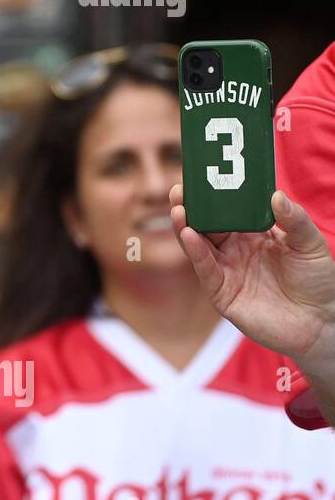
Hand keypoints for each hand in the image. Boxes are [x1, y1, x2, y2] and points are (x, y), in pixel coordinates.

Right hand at [170, 185, 334, 363]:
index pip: (227, 211)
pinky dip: (195, 252)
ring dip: (185, 227)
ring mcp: (226, 271)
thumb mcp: (310, 244)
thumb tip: (276, 195)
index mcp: (252, 235)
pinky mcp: (222, 293)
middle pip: (205, 225)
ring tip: (178, 209)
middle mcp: (234, 250)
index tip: (204, 177)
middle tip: (180, 190)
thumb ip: (295, 220)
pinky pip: (205, 269)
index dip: (215, 196)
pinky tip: (189, 235)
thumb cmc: (317, 282)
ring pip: (198, 245)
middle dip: (191, 208)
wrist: (320, 322)